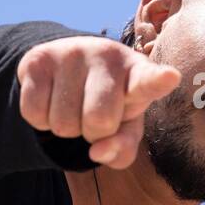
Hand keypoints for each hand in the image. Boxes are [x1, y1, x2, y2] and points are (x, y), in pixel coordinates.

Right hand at [16, 37, 180, 168]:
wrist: (67, 67)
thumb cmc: (110, 103)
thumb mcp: (125, 127)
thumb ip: (122, 148)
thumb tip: (97, 152)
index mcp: (138, 73)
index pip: (148, 81)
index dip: (158, 81)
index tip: (170, 77)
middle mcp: (107, 55)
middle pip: (99, 121)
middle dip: (94, 133)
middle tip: (94, 117)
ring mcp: (71, 53)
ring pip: (63, 123)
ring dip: (67, 128)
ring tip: (73, 106)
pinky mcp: (38, 58)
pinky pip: (34, 113)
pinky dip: (41, 120)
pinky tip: (51, 101)